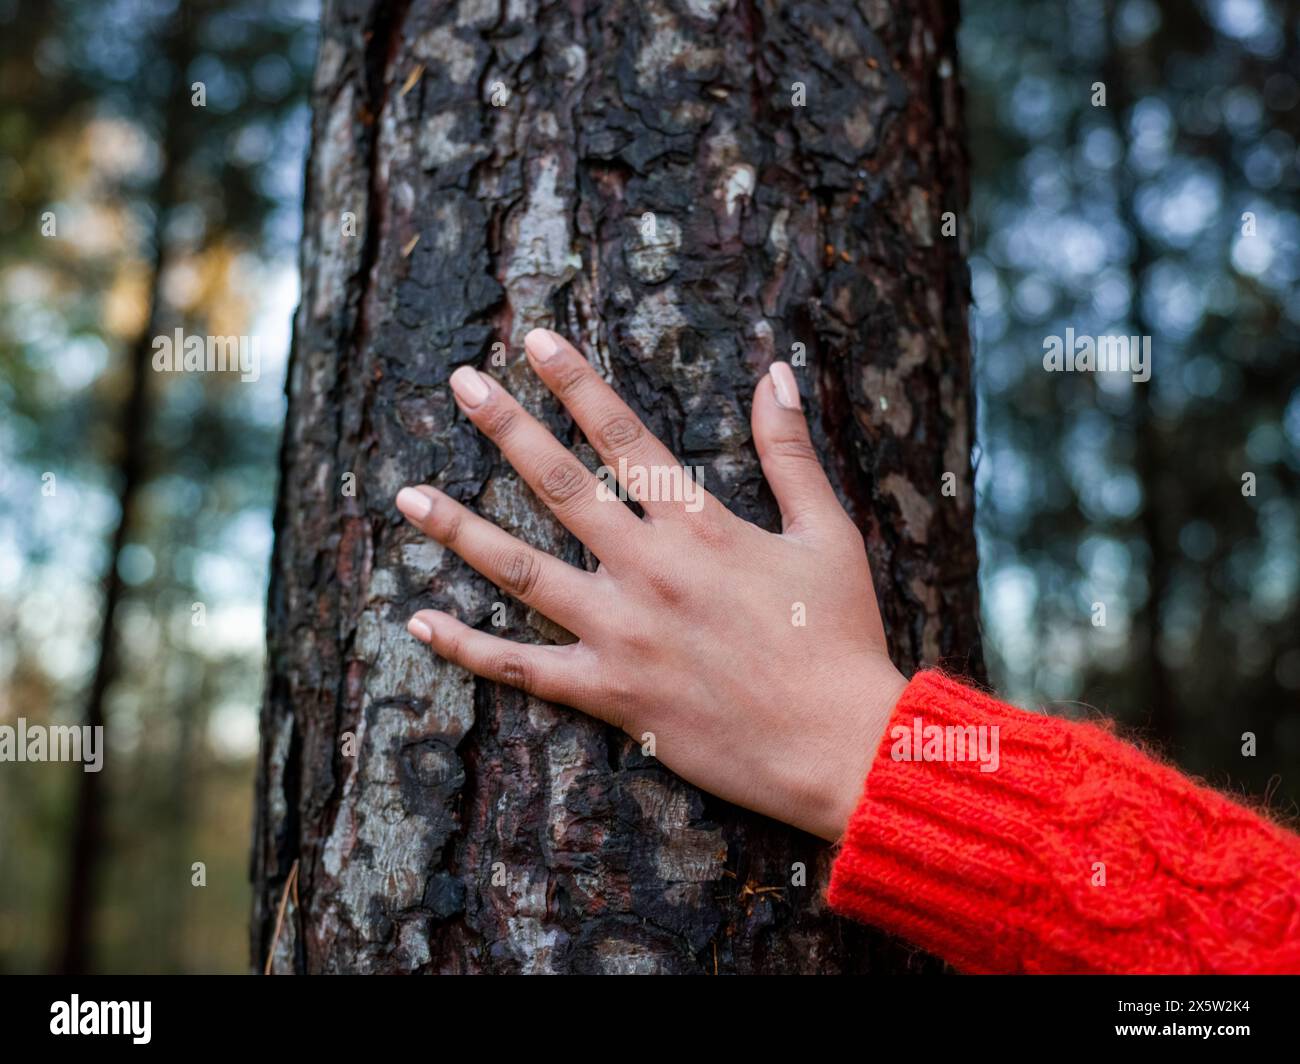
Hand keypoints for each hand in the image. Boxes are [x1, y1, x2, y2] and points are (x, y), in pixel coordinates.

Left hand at [395, 329, 906, 841]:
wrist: (838, 744)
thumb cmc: (841, 637)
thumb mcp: (828, 533)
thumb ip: (790, 452)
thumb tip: (777, 373)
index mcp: (700, 524)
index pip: (623, 436)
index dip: (576, 383)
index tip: (534, 341)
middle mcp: (649, 569)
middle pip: (560, 485)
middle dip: (505, 427)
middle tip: (459, 383)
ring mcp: (621, 632)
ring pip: (522, 570)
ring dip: (460, 529)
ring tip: (406, 495)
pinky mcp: (609, 693)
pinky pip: (523, 667)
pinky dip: (468, 647)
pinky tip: (420, 621)